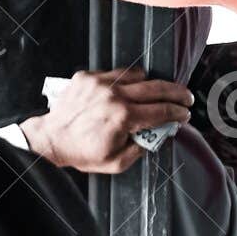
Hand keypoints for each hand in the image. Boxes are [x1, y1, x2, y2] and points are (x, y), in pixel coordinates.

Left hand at [20, 67, 194, 174]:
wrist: (51, 139)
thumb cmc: (82, 152)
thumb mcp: (117, 162)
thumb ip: (141, 149)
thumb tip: (157, 134)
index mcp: (123, 117)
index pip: (161, 110)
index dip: (178, 112)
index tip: (185, 113)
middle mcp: (114, 96)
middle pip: (157, 87)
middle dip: (177, 92)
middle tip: (186, 97)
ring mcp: (100, 83)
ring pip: (138, 75)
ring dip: (149, 84)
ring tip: (153, 93)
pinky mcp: (88, 77)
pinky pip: (115, 73)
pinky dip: (124, 81)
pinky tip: (124, 92)